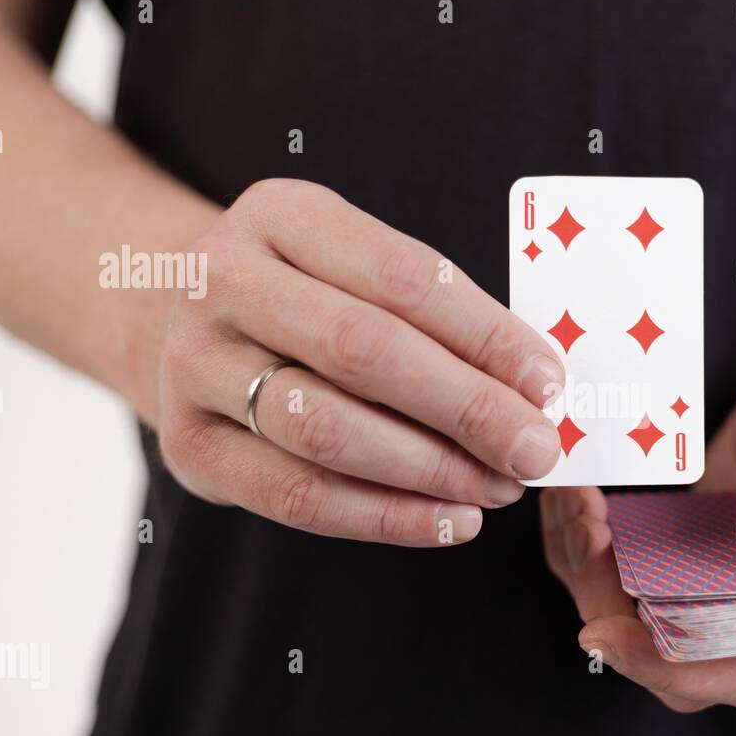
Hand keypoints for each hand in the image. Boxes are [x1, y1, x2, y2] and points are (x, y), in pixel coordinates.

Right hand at [152, 178, 564, 544]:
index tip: (548, 385)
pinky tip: (451, 521)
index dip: (486, 336)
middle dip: (468, 409)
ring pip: (327, 429)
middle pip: (364, 351)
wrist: (190, 324)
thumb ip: (439, 316)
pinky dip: (386, 518)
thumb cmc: (311, 298)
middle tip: (536, 450)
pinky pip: (297, 497)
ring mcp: (192, 364)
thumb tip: (537, 389)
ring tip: (499, 486)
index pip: (403, 276)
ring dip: (432, 469)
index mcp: (281, 214)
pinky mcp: (187, 446)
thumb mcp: (360, 269)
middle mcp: (222, 280)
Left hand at [541, 336, 735, 710]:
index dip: (681, 668)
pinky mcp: (706, 564)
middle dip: (622, 623)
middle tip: (584, 546)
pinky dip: (602, 555)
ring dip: (602, 584)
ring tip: (576, 513)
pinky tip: (579, 505)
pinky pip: (645, 585)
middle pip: (694, 665)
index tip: (609, 637)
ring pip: (657, 630)